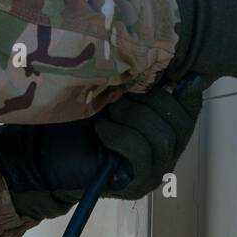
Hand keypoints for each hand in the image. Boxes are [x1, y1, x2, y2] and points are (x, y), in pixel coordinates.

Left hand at [0, 79, 204, 219]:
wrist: (43, 155)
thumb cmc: (77, 118)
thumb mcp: (111, 90)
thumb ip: (138, 78)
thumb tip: (161, 52)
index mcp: (167, 122)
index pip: (192, 105)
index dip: (184, 87)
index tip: (163, 73)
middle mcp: (169, 148)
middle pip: (181, 121)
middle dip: (153, 101)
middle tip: (122, 94)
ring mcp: (156, 169)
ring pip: (163, 138)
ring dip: (135, 118)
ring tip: (109, 111)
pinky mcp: (139, 184)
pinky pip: (142, 154)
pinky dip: (122, 136)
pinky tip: (102, 129)